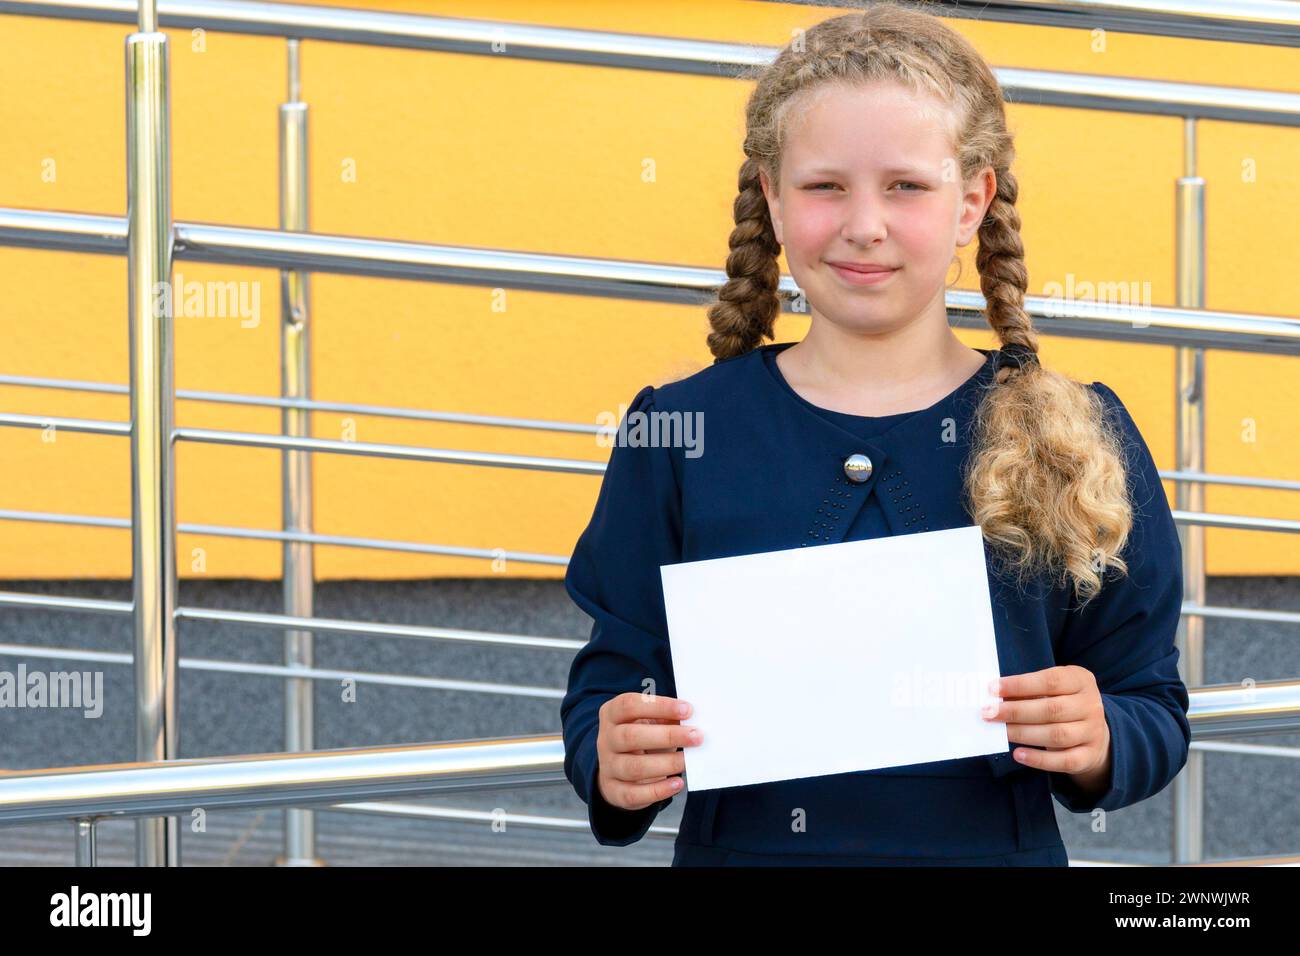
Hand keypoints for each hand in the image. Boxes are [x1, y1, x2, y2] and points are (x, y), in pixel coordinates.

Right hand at [595, 692, 703, 811]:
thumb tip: (693, 720)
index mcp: (612, 714)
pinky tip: (677, 783)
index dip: (659, 706)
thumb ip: (666, 718)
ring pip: (634, 767)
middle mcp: (605, 739)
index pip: (630, 705)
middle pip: (631, 736)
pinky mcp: (613, 791)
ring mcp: (608, 766)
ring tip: (688, 761)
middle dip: (667, 736)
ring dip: (666, 764)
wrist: (618, 768)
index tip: (688, 710)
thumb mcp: (649, 722)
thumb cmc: (641, 737)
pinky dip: (658, 790)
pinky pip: (633, 793)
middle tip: (696, 736)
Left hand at [983, 666, 1111, 789]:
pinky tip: (1018, 754)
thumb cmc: (1062, 703)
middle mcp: (1091, 705)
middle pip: (1052, 710)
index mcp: (1081, 681)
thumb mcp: (1052, 689)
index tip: (992, 689)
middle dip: (1016, 711)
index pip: (1050, 681)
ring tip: (1001, 732)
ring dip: (1023, 734)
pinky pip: (1063, 761)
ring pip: (1057, 735)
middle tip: (989, 713)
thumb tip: (994, 698)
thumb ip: (1029, 691)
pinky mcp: (1089, 756)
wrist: (1094, 732)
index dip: (1019, 685)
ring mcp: (1093, 732)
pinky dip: (1039, 759)